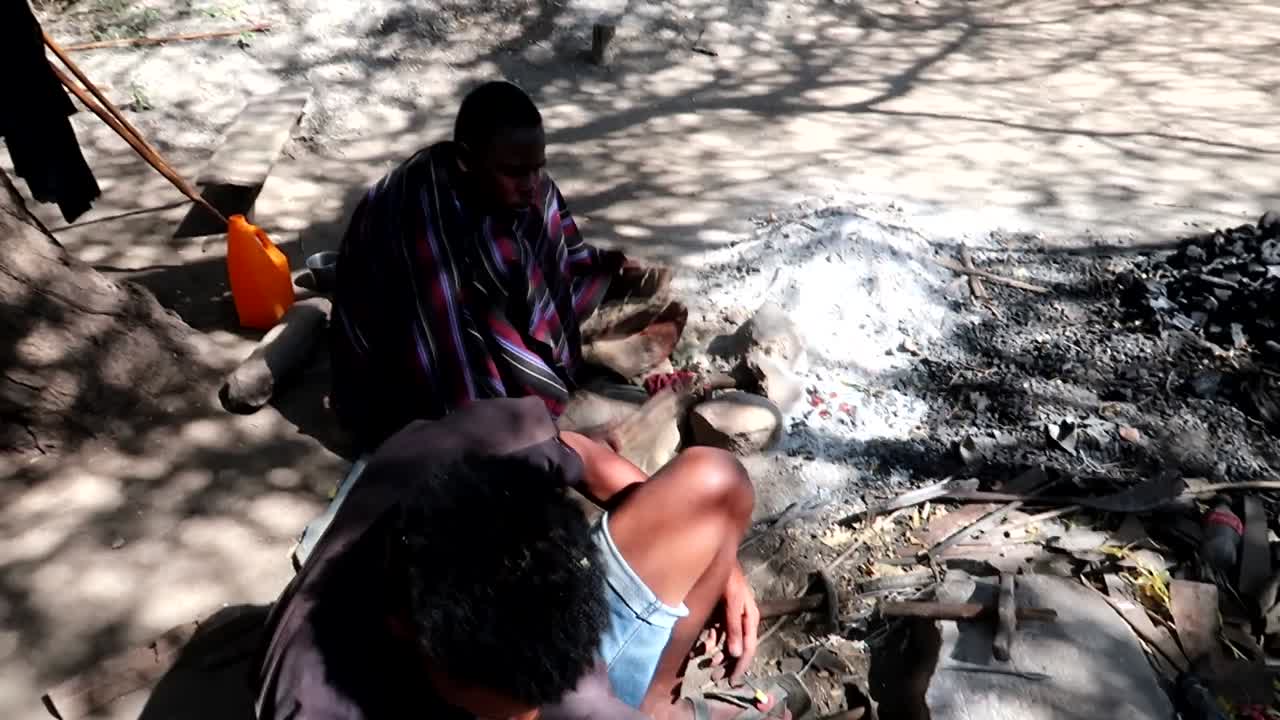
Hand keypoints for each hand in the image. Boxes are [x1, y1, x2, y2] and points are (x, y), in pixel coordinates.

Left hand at [721, 563, 759, 682]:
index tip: (733, 681)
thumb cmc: (727, 576)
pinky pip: (716, 633)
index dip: (742, 665)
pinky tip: (702, 648)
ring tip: (709, 665)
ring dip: (718, 654)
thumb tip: (736, 653)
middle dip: (728, 663)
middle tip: (717, 676)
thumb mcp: (732, 600)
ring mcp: (729, 617)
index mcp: (750, 616)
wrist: (715, 556)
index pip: (749, 646)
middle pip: (738, 647)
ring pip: (726, 642)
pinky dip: (710, 642)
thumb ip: (733, 625)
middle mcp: (741, 619)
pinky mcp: (718, 614)